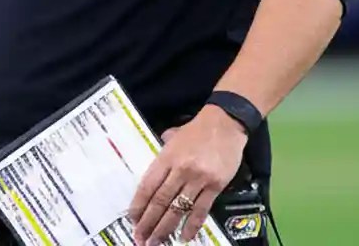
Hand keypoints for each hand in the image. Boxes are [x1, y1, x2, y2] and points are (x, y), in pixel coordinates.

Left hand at [128, 106, 247, 244]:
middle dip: (148, 222)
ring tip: (156, 242)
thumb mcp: (173, 137)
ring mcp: (198, 179)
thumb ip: (162, 153)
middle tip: (140, 239)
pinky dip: (192, 225)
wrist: (226, 124)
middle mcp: (180, 170)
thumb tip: (154, 168)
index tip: (132, 220)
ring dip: (166, 228)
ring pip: (178, 208)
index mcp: (166, 158)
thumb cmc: (197, 130)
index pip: (148, 186)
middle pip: (160, 201)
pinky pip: (201, 210)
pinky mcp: (216, 186)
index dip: (139, 205)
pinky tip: (184, 237)